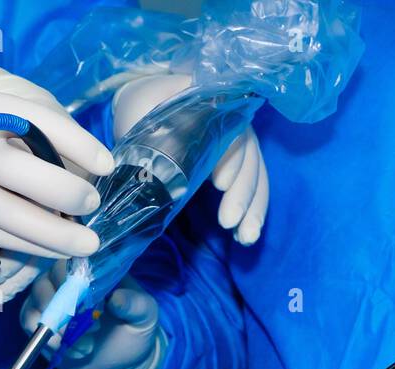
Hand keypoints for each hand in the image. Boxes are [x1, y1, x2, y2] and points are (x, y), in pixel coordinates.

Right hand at [0, 71, 113, 254]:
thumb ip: (14, 124)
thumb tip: (77, 160)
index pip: (35, 118)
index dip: (77, 143)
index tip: (106, 164)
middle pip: (28, 171)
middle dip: (69, 192)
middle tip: (91, 203)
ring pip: (17, 216)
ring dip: (58, 235)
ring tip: (87, 243)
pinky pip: (2, 236)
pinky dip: (33, 247)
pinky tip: (56, 250)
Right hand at [21, 263, 164, 368]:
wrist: (117, 366)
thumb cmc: (132, 333)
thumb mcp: (144, 318)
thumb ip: (136, 305)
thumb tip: (118, 298)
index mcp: (98, 266)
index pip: (82, 254)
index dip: (82, 275)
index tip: (92, 301)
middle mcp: (71, 274)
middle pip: (55, 271)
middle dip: (68, 299)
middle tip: (89, 325)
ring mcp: (52, 294)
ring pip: (39, 293)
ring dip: (57, 319)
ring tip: (78, 340)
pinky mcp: (38, 316)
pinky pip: (28, 317)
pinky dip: (43, 333)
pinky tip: (62, 346)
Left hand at [113, 74, 268, 244]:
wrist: (145, 109)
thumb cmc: (140, 108)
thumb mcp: (138, 110)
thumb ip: (144, 126)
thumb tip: (145, 163)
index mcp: (213, 103)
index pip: (231, 130)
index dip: (231, 158)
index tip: (220, 185)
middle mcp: (234, 123)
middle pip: (250, 157)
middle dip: (243, 193)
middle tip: (228, 222)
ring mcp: (239, 147)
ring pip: (256, 176)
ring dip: (254, 209)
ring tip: (246, 238)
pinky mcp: (236, 168)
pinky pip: (252, 189)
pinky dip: (251, 213)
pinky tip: (244, 237)